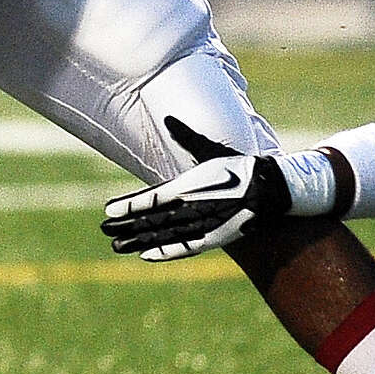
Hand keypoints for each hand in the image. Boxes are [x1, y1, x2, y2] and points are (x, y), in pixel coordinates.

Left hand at [102, 152, 288, 259]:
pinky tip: (147, 255)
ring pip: (163, 237)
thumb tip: (168, 118)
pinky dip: (164, 252)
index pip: (149, 199)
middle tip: (104, 230)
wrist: (270, 189)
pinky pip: (183, 248)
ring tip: (117, 246)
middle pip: (151, 221)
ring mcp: (200, 226)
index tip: (108, 210)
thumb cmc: (238, 165)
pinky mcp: (212, 239)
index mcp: (187, 187)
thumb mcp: (210, 149)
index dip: (127, 206)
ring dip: (138, 242)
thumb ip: (186, 137)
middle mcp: (190, 209)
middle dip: (126, 226)